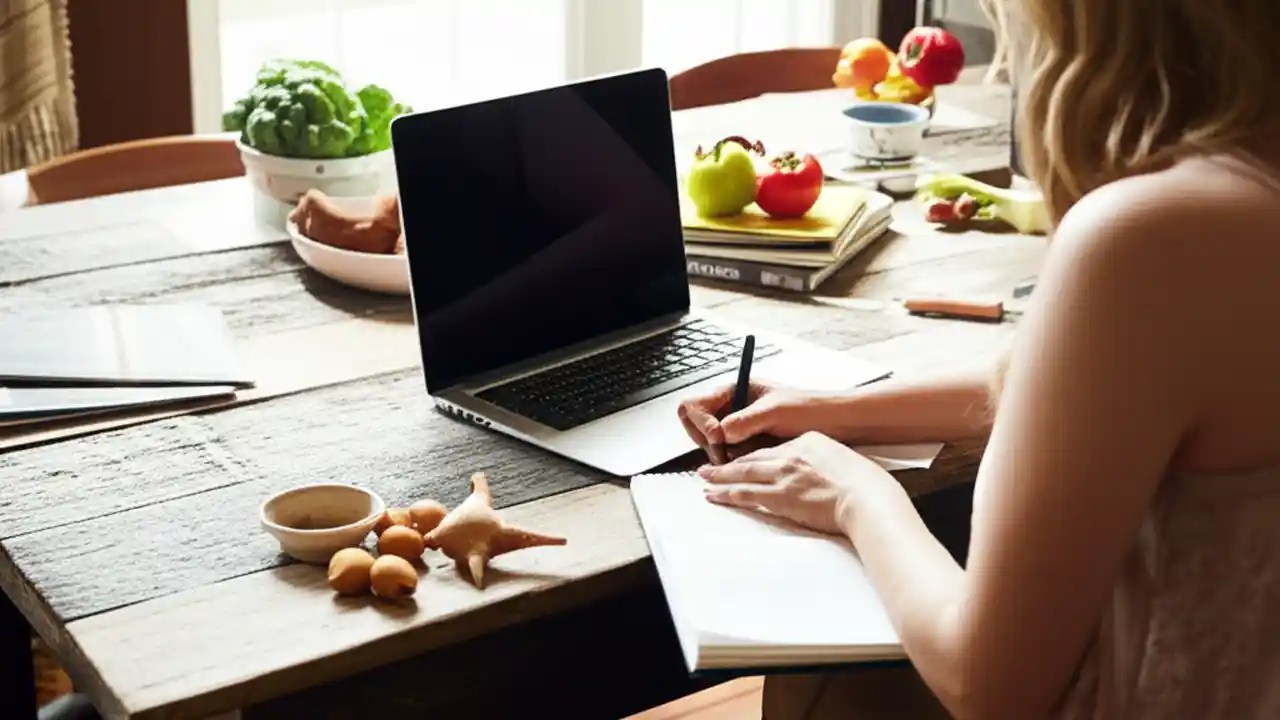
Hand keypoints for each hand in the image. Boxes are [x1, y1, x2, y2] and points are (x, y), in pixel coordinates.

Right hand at [676, 381, 816, 463]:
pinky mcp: (749, 444)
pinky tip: (750, 460)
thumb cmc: (810, 408)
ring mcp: (740, 427)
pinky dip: (734, 461)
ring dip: (722, 453)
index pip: (696, 404)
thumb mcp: (775, 410)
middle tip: (724, 453)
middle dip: (707, 440)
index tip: (717, 436)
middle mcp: (734, 408)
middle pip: (697, 425)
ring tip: (743, 455)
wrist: (836, 424)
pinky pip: (730, 455)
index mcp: (736, 391)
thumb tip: (721, 433)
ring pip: (713, 444)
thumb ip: (745, 420)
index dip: (701, 422)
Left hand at [697, 431, 895, 534]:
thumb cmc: (864, 484)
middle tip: (710, 466)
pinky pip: (747, 494)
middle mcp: (792, 454)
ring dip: (721, 477)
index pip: (774, 448)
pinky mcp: (781, 496)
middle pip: (753, 457)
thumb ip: (822, 460)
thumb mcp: (842, 458)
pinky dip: (728, 494)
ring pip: (744, 473)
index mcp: (808, 441)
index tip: (745, 460)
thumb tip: (814, 470)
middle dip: (729, 462)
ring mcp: (784, 475)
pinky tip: (716, 495)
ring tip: (705, 479)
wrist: (867, 498)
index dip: (755, 455)